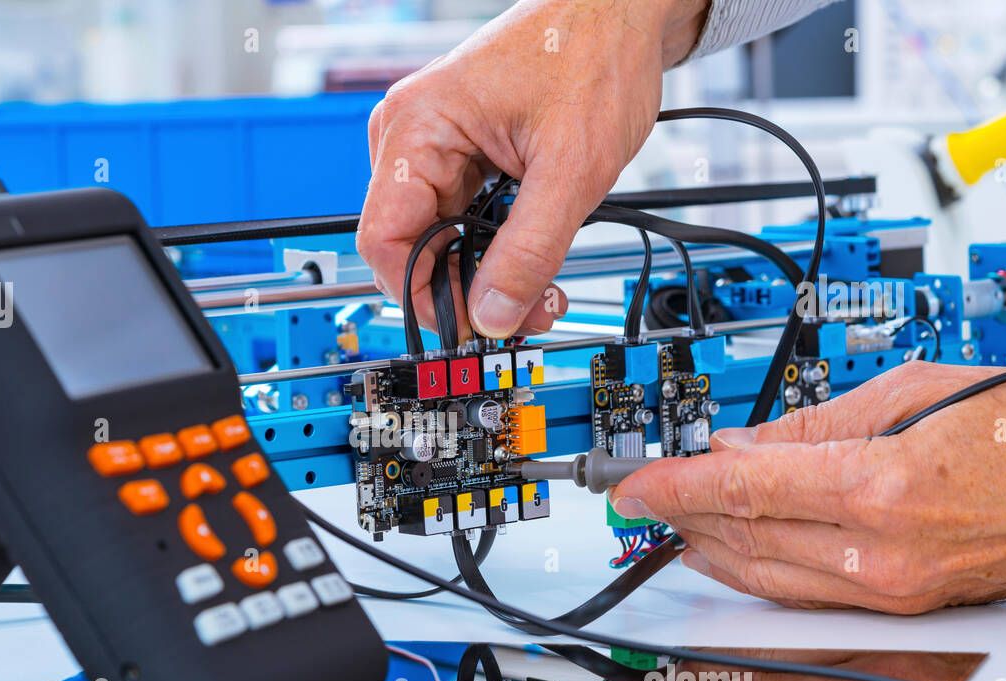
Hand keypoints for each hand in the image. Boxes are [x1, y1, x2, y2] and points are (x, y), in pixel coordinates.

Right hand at [357, 0, 707, 339]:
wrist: (621, 12)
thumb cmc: (595, 55)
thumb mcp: (572, 169)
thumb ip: (529, 251)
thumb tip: (492, 315)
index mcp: (417, 126)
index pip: (383, 240)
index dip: (420, 294)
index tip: (466, 324)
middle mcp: (412, 134)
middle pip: (410, 246)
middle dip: (464, 291)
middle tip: (521, 314)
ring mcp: (434, 144)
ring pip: (439, 239)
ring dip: (483, 275)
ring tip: (538, 291)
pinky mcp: (460, 153)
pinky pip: (460, 219)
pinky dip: (493, 249)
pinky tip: (528, 261)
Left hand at [609, 361, 1005, 613]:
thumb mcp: (910, 393)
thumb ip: (810, 426)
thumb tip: (738, 444)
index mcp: (880, 487)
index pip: (742, 488)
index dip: (674, 486)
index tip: (632, 484)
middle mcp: (881, 551)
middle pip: (743, 534)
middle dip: (680, 514)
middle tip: (641, 495)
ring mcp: (894, 587)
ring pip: (766, 574)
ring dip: (708, 548)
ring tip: (670, 524)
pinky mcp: (905, 603)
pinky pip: (806, 591)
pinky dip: (757, 571)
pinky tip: (730, 555)